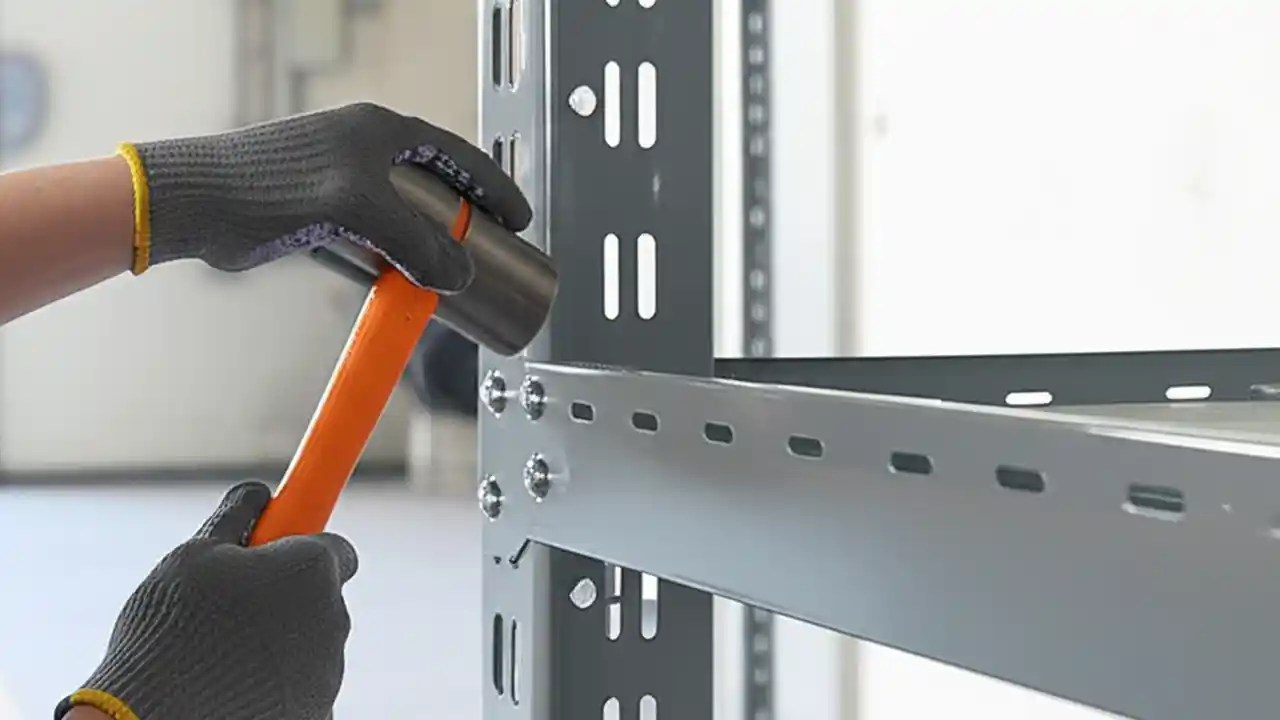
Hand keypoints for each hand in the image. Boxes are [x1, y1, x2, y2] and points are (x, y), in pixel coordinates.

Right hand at [56, 482, 357, 719]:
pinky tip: (233, 688)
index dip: (303, 551)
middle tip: (231, 610)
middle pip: (319, 599)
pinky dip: (275, 685)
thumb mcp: (193, 555)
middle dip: (284, 600)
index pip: (336, 550)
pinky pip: (300, 686)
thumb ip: (235, 518)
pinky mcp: (318, 709)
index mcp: (312, 568)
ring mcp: (329, 670)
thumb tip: (258, 493)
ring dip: (278, 644)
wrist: (161, 716)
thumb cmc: (173, 628)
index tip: (277, 557)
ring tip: (219, 655)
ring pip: (308, 645)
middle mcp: (334, 617)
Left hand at [119, 102, 530, 291]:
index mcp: (380, 130)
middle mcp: (361, 148)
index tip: (517, 219)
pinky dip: (390, 258)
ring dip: (425, 244)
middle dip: (463, 220)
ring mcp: (338, 178)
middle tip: (487, 250)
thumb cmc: (273, 187)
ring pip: (401, 214)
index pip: (456, 155)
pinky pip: (371, 235)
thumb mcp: (361, 211)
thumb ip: (417, 243)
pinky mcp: (317, 210)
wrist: (201, 203)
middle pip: (433, 184)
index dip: (493, 187)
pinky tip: (399, 283)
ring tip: (449, 273)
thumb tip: (459, 277)